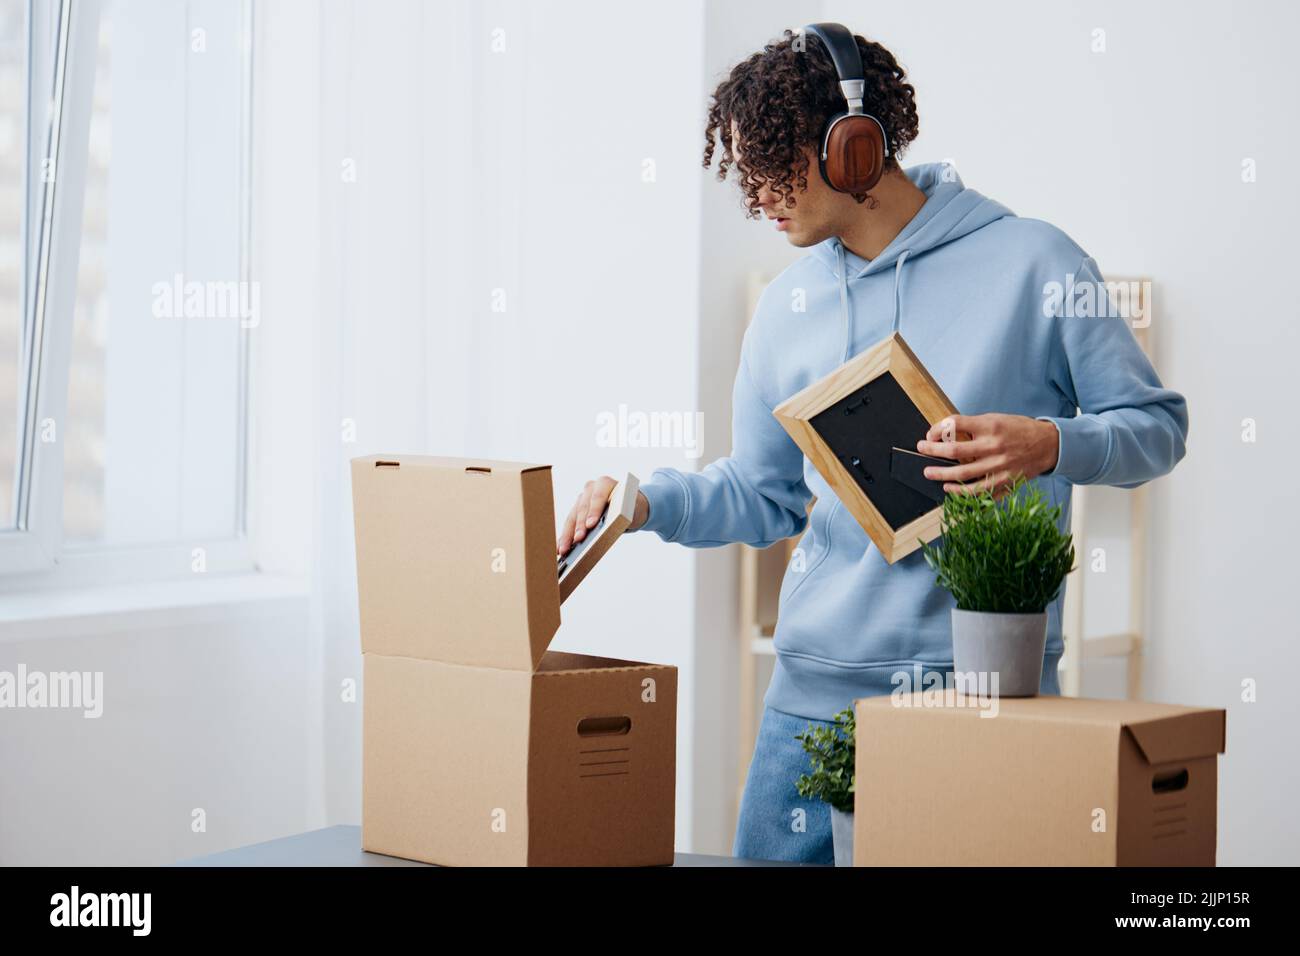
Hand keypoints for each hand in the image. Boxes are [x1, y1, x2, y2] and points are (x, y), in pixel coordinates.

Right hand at [556, 476, 649, 556]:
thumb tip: (609, 529)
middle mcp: (590, 488)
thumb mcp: (632, 510)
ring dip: (567, 534)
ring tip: (564, 549)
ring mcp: (581, 499)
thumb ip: (622, 515)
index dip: (594, 511)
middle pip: (582, 508)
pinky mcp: (576, 511)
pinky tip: (561, 548)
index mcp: (605, 483)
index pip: (598, 496)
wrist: (630, 505)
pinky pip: (569, 524)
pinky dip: (565, 537)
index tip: (591, 525)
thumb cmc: (632, 508)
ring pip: (572, 517)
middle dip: (580, 526)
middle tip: (579, 539)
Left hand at [914, 414, 1058, 496]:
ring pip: (964, 476)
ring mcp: (1000, 467)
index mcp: (991, 426)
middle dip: (933, 452)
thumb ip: (972, 427)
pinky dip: (963, 494)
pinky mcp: (1006, 482)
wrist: (1049, 444)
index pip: (955, 425)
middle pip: (955, 452)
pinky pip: (980, 493)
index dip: (937, 429)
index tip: (929, 435)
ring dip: (943, 476)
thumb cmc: (1019, 430)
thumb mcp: (995, 419)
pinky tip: (952, 490)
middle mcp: (994, 447)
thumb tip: (944, 435)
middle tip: (922, 451)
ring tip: (931, 474)